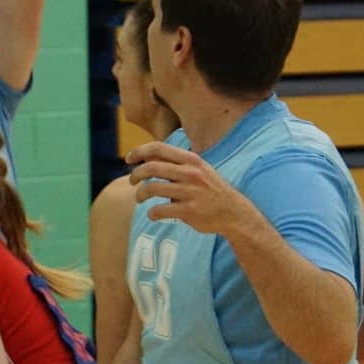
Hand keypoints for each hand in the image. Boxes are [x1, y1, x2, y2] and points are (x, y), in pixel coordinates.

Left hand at [127, 140, 250, 235]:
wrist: (234, 212)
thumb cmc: (210, 189)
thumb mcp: (198, 168)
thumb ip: (177, 163)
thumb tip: (148, 159)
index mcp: (190, 160)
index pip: (158, 148)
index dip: (139, 151)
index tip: (129, 158)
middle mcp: (190, 173)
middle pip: (151, 167)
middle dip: (136, 174)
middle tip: (131, 181)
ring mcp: (189, 192)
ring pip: (153, 188)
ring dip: (140, 194)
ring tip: (139, 198)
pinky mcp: (189, 211)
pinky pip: (160, 210)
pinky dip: (152, 213)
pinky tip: (152, 214)